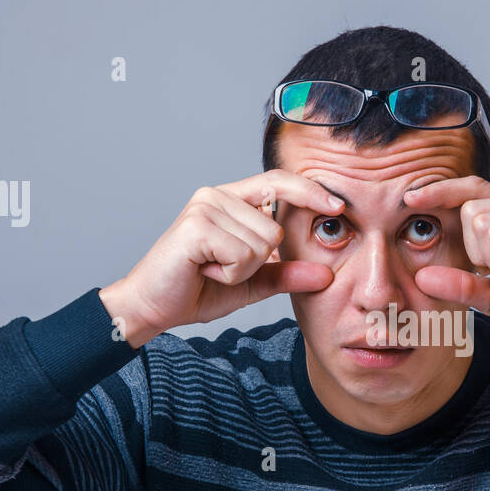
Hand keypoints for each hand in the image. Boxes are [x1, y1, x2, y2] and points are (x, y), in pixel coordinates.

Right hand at [99, 170, 343, 346]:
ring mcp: (206, 207)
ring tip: (211, 269)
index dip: (309, 191)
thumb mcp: (251, 283)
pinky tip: (204, 271)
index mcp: (231, 200)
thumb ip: (286, 274)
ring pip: (263, 244)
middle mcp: (217, 195)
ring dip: (241, 271)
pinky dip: (230, 275)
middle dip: (257, 262)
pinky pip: (244, 255)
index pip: (278, 182)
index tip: (337, 205)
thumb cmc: (197, 290)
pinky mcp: (197, 226)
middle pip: (277, 229)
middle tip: (222, 267)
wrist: (152, 307)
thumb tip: (327, 275)